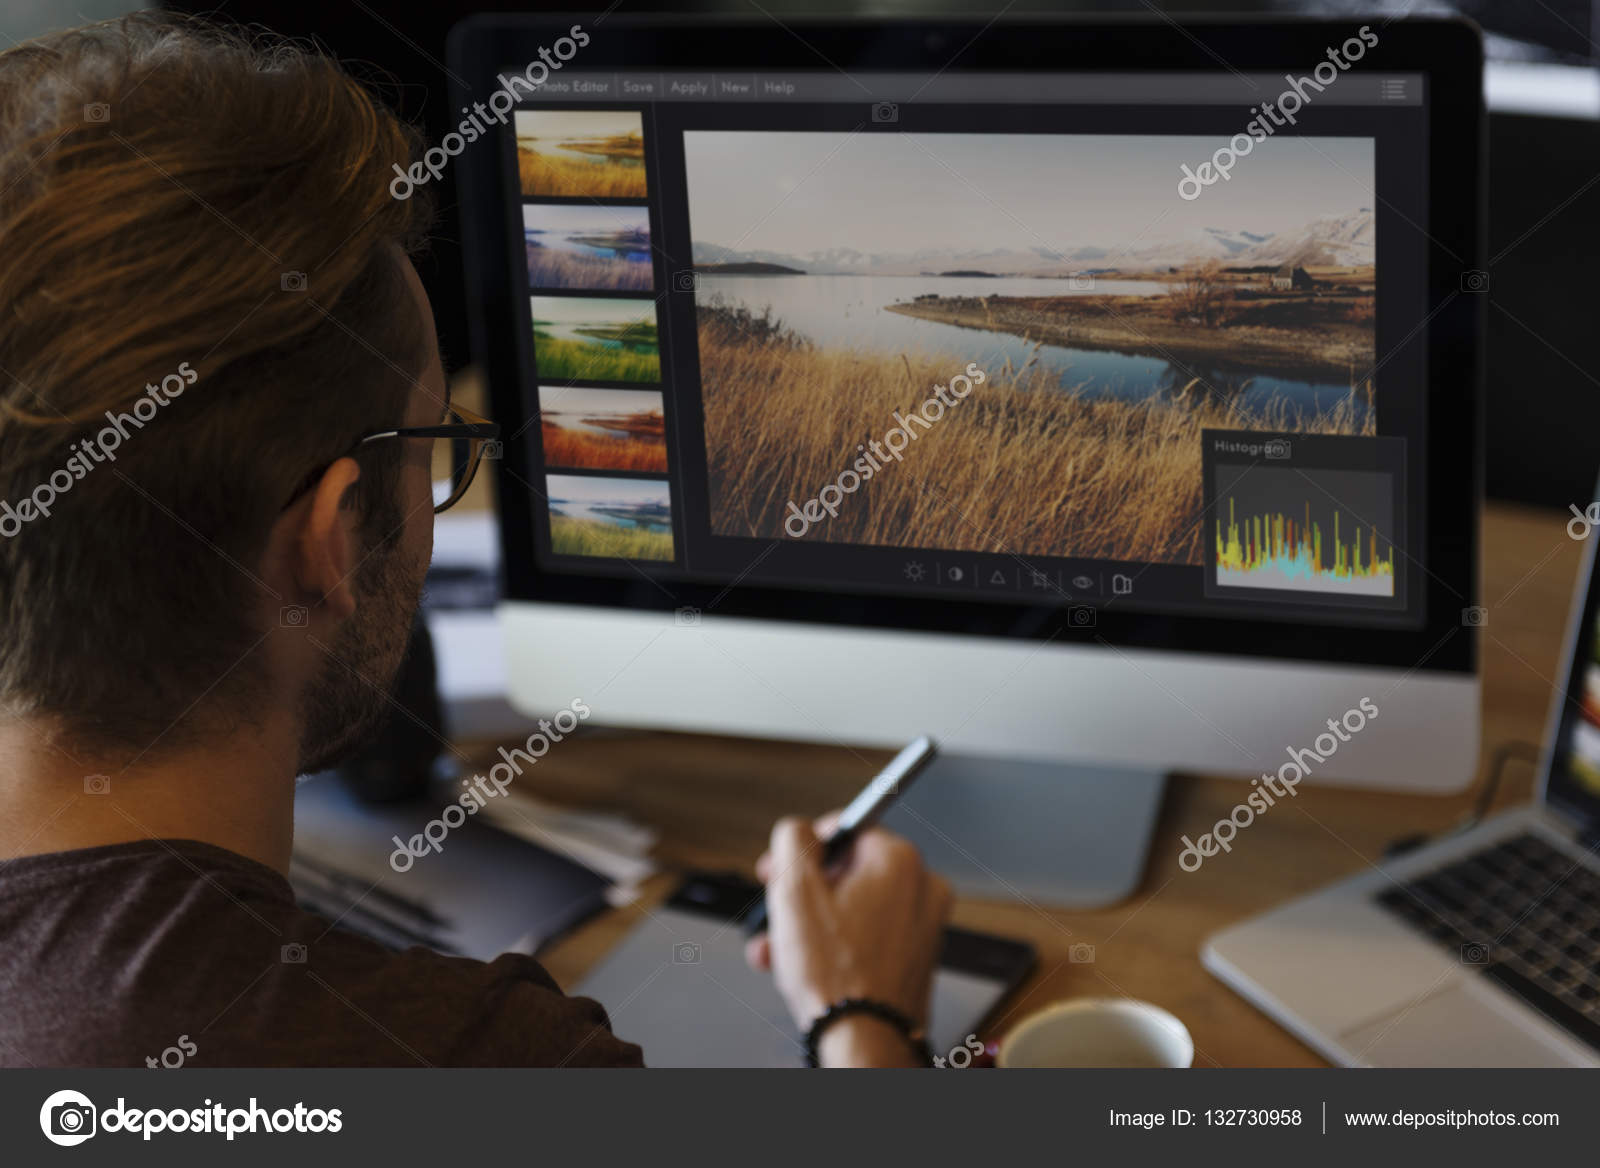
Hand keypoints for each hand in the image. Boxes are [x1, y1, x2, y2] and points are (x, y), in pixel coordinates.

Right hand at [745, 814, 952, 1065]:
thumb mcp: (795, 891)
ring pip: (853, 908)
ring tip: (775, 950)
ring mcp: (923, 925)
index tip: (781, 864)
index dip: (805, 846)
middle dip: (801, 895)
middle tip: (774, 910)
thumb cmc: (837, 975)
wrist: (866, 1041)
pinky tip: (802, 966)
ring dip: (809, 925)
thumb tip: (798, 830)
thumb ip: (793, 841)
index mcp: (899, 861)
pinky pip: (868, 936)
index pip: (846, 827)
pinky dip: (835, 945)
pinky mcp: (916, 958)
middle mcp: (922, 888)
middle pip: (847, 871)